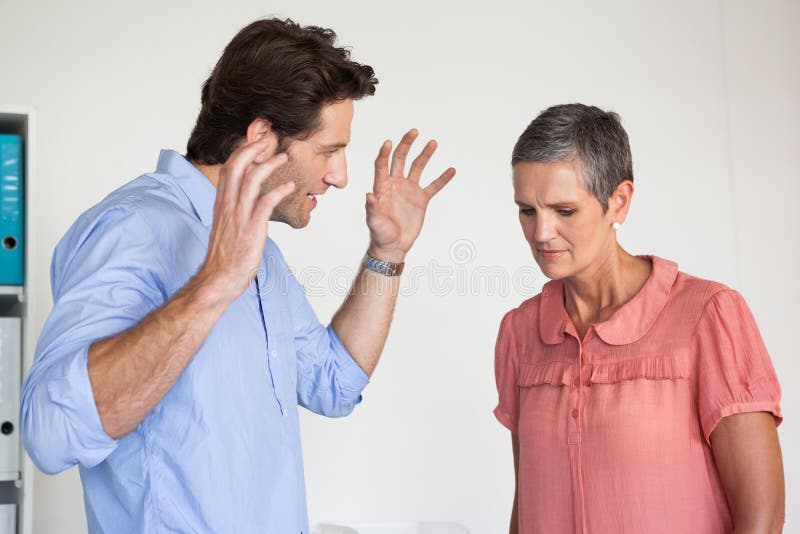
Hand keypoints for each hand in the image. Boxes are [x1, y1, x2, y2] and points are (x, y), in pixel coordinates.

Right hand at [198, 138, 294, 300]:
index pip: (227, 168)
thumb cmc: (224, 256)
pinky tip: (290, 186)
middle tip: (268, 140)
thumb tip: (245, 201)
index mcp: (221, 203)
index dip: (241, 152)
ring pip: (252, 179)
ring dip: (269, 165)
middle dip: (252, 148)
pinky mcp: (252, 228)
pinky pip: (266, 202)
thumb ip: (233, 210)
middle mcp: (228, 205)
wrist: (219, 278)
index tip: (254, 142)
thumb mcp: (226, 226)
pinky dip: (279, 191)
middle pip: (236, 166)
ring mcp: (239, 215)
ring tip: (283, 157)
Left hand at [366, 129, 455, 261]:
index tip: (388, 142)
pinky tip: (451, 169)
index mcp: (382, 187)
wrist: (393, 246)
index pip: (382, 165)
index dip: (384, 153)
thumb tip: (369, 195)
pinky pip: (434, 186)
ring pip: (418, 167)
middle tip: (414, 131)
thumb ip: (372, 208)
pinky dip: (442, 178)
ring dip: (425, 155)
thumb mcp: (374, 221)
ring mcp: (409, 190)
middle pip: (400, 159)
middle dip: (406, 145)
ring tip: (432, 142)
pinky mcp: (421, 199)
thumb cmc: (380, 234)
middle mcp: (396, 184)